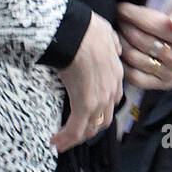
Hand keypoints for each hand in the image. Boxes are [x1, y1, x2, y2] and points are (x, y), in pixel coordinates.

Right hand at [52, 12, 122, 152]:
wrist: (79, 33)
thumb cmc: (87, 29)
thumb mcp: (107, 33)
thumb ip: (113, 43)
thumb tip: (115, 46)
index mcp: (116, 74)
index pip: (113, 99)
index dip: (102, 108)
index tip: (89, 112)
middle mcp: (111, 90)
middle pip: (104, 118)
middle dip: (91, 127)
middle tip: (76, 132)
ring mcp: (99, 100)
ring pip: (91, 127)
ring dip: (77, 137)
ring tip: (63, 142)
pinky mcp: (84, 105)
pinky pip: (75, 129)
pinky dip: (66, 139)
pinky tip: (55, 143)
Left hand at [116, 0, 171, 91]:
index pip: (151, 24)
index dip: (133, 15)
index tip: (123, 7)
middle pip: (138, 39)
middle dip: (124, 24)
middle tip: (121, 17)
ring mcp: (171, 73)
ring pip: (133, 56)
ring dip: (121, 40)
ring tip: (121, 30)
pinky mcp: (164, 84)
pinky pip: (135, 77)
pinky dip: (123, 64)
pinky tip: (123, 50)